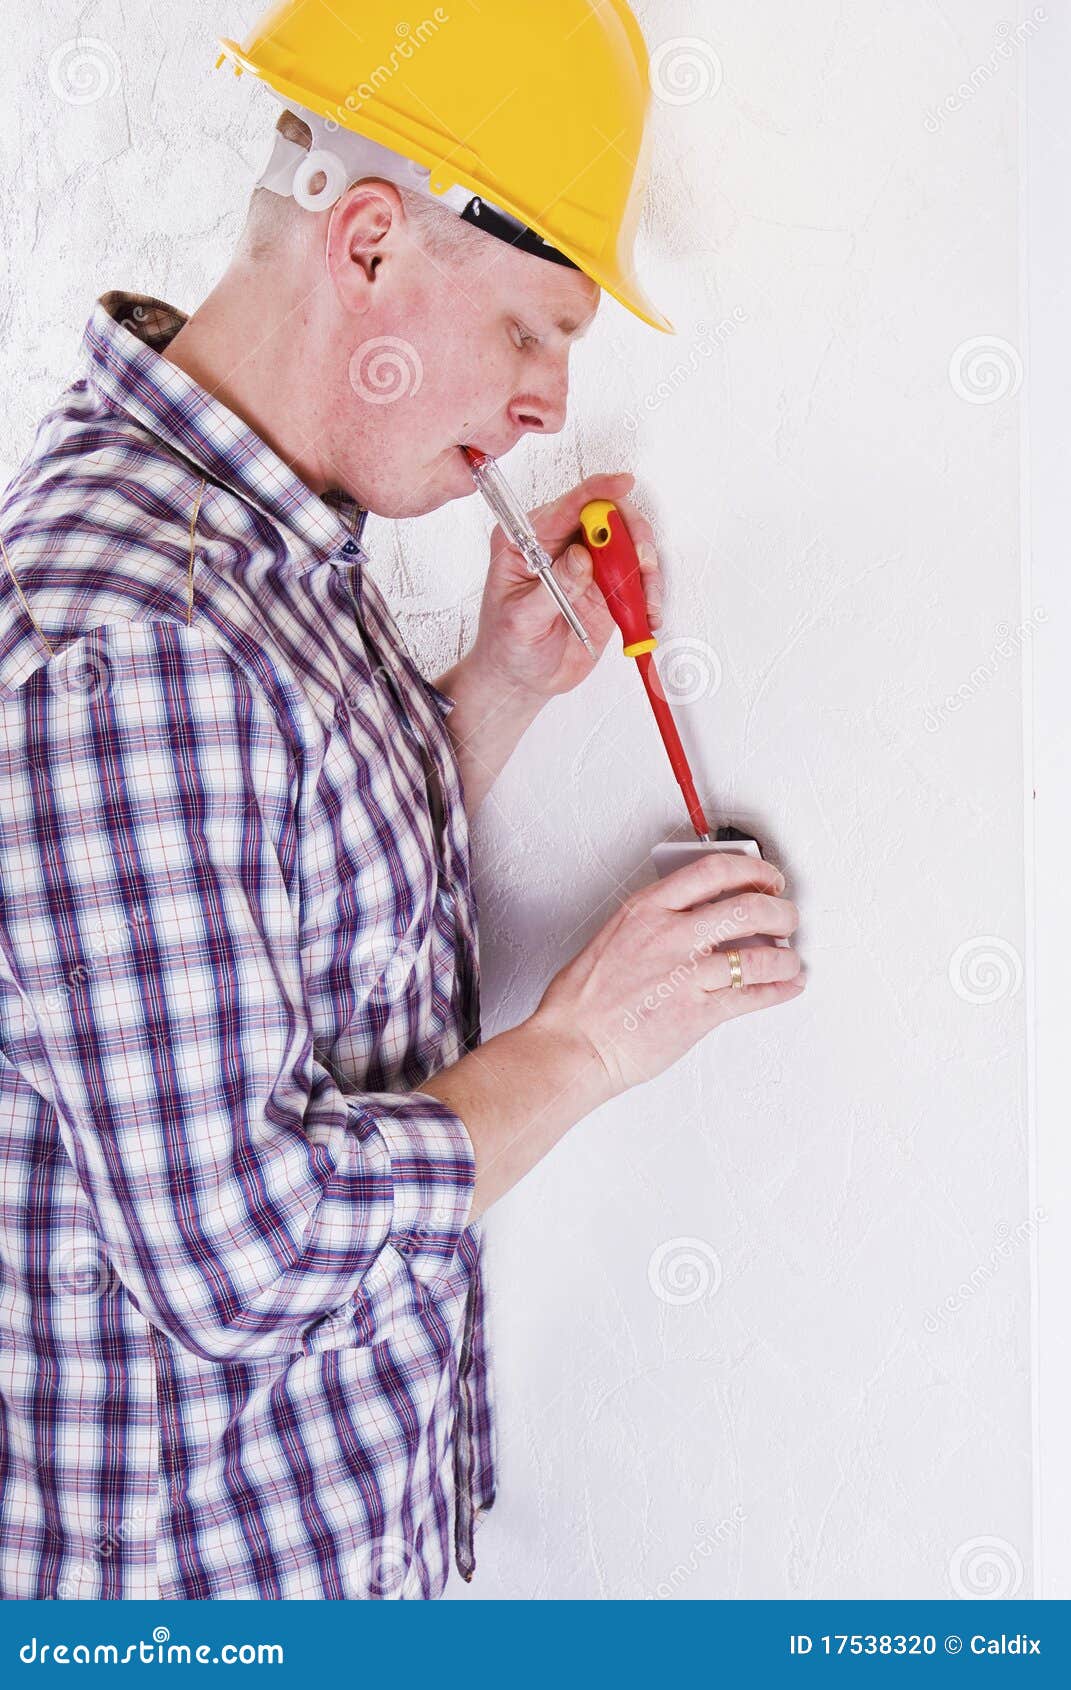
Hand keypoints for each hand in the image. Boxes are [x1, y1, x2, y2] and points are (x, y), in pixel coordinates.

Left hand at [468, 472, 664, 703]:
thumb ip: (554, 587)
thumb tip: (581, 556)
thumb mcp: (522, 619)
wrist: (521, 679)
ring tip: (645, 601)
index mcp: (527, 541)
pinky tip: (646, 614)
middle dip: (631, 535)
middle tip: (640, 564)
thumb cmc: (507, 647)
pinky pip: (636, 578)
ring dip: (645, 569)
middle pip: (607, 517)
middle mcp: (559, 546)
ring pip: (628, 546)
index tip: (623, 483)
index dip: (598, 491)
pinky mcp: (605, 588)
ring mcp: (586, 566)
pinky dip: (648, 593)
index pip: (567, 505)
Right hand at [530, 852, 803, 1098]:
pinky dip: (779, 990)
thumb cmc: (584, 997)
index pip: (714, 871)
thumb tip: (698, 914)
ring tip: (789, 958)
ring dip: (785, 956)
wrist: (573, 1042)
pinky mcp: (697, 1013)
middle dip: (779, 911)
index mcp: (647, 909)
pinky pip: (752, 996)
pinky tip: (787, 985)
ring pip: (759, 955)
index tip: (765, 878)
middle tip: (786, 917)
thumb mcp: (616, 935)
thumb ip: (658, 920)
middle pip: (748, 907)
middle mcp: (671, 936)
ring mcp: (686, 975)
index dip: (752, 870)